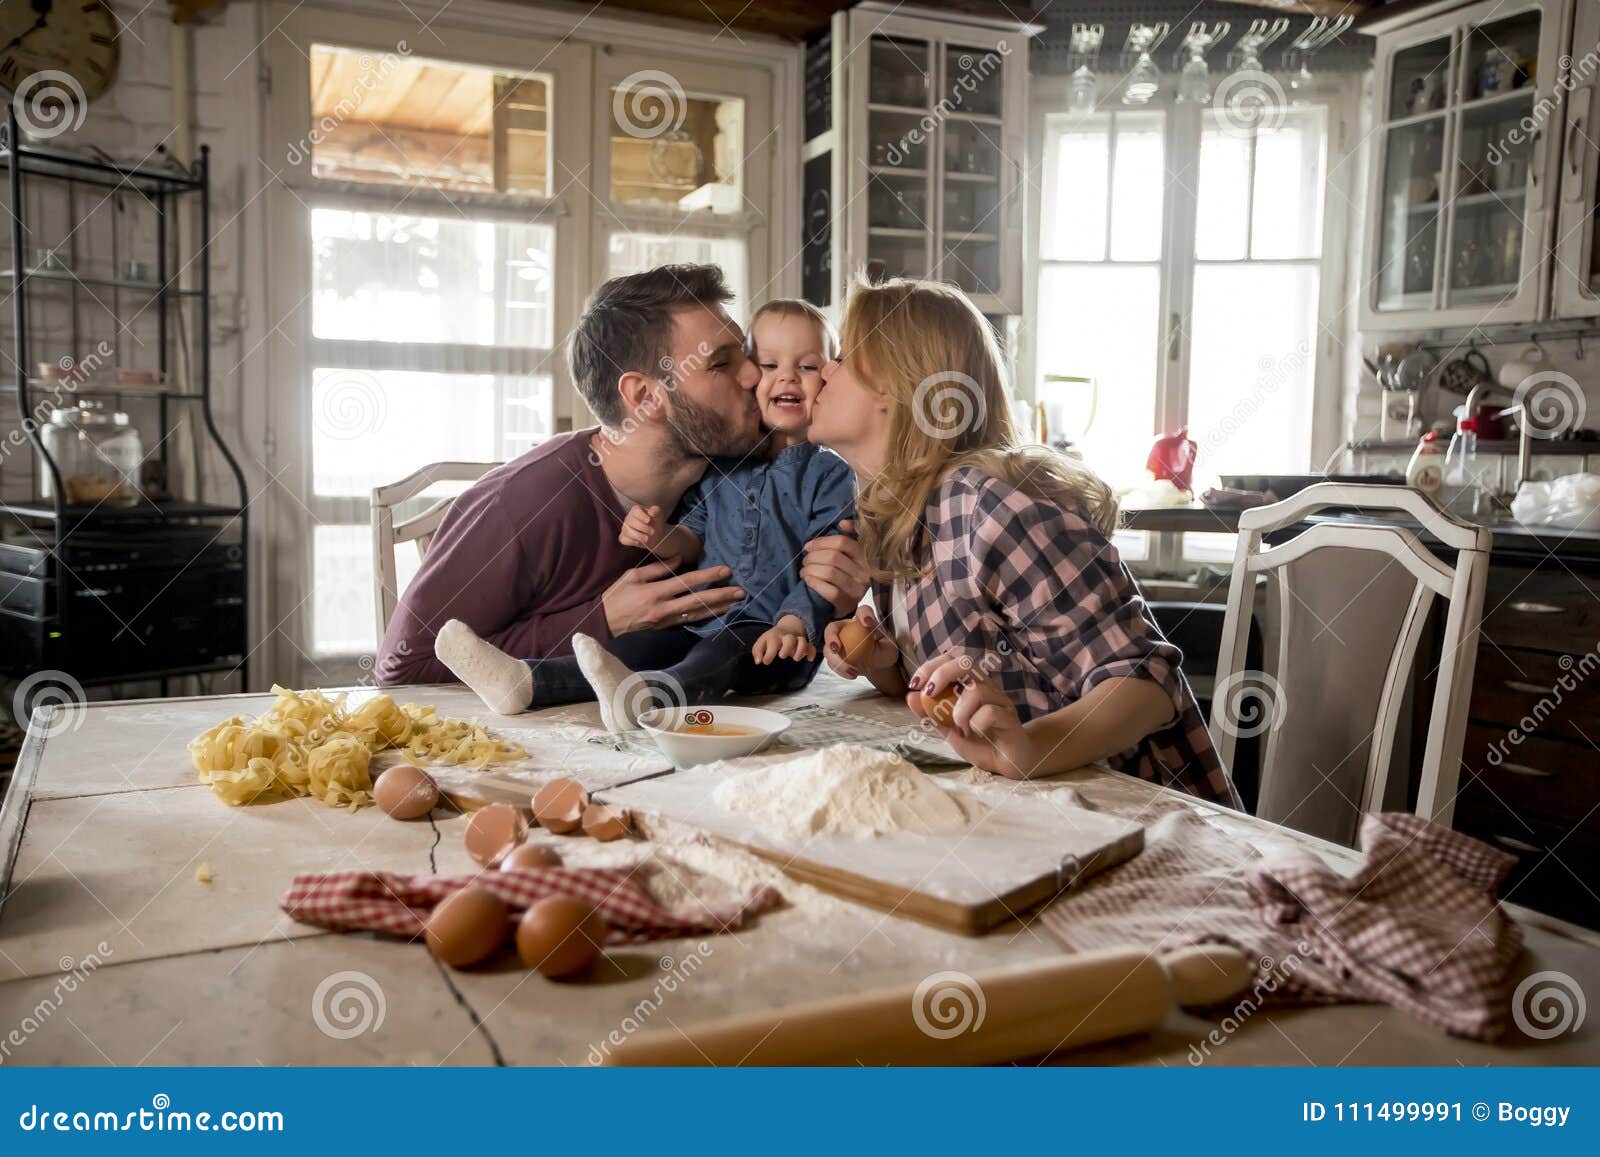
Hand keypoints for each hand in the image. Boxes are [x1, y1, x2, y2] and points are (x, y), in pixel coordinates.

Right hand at [602, 561, 743, 634]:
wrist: (604, 621)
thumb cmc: (616, 594)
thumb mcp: (633, 575)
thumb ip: (658, 568)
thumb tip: (679, 560)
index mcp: (655, 592)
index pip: (687, 582)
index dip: (708, 576)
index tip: (725, 571)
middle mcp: (663, 608)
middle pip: (698, 601)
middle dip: (721, 595)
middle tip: (740, 591)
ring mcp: (665, 620)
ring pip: (697, 613)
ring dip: (717, 608)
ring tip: (735, 602)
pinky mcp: (665, 627)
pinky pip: (688, 620)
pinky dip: (704, 616)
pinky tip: (717, 612)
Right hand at [619, 504, 666, 551]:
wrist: (654, 534)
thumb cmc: (655, 522)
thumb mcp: (658, 514)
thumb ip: (656, 511)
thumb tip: (651, 513)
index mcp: (636, 510)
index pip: (635, 511)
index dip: (642, 516)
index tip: (649, 520)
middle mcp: (628, 518)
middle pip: (631, 521)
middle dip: (643, 527)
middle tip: (652, 531)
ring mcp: (625, 528)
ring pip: (627, 531)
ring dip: (639, 536)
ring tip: (647, 538)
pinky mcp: (623, 537)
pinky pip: (624, 539)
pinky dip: (631, 541)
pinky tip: (639, 542)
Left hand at [751, 622, 816, 664]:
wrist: (786, 628)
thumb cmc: (771, 640)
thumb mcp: (761, 643)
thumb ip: (757, 651)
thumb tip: (758, 661)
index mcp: (775, 636)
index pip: (773, 642)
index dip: (769, 652)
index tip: (766, 662)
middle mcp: (787, 637)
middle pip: (789, 639)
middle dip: (787, 647)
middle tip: (781, 656)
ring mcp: (797, 640)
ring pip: (802, 641)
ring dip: (800, 649)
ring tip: (795, 659)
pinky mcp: (804, 645)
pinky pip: (811, 646)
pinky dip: (812, 652)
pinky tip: (809, 659)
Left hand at [802, 519, 868, 616]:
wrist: (844, 605)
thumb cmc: (844, 575)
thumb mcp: (850, 556)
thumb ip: (849, 537)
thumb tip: (843, 523)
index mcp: (865, 558)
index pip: (842, 542)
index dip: (821, 542)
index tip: (808, 546)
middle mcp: (864, 574)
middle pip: (833, 557)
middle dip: (813, 557)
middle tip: (805, 560)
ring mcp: (856, 590)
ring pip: (829, 572)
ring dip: (810, 569)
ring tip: (804, 571)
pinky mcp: (845, 603)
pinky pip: (826, 590)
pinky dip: (813, 582)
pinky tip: (807, 580)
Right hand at [822, 604, 899, 679]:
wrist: (879, 667)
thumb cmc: (884, 653)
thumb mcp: (888, 645)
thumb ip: (879, 635)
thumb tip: (868, 622)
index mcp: (863, 620)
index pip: (863, 611)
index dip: (864, 614)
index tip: (868, 622)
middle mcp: (847, 628)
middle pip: (832, 628)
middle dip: (831, 638)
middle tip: (836, 649)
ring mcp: (838, 641)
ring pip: (828, 648)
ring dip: (837, 660)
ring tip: (854, 670)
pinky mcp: (835, 656)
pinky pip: (831, 662)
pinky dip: (840, 670)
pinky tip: (852, 674)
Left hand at [909, 653, 1037, 779]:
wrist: (1008, 763)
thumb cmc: (980, 742)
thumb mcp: (948, 729)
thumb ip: (931, 714)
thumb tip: (910, 696)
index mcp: (971, 685)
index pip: (953, 658)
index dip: (931, 666)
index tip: (915, 685)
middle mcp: (987, 687)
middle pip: (966, 662)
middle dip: (941, 674)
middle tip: (930, 694)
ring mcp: (1000, 700)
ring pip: (976, 690)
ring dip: (959, 712)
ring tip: (961, 728)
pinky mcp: (1010, 717)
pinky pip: (989, 712)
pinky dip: (976, 724)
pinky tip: (977, 734)